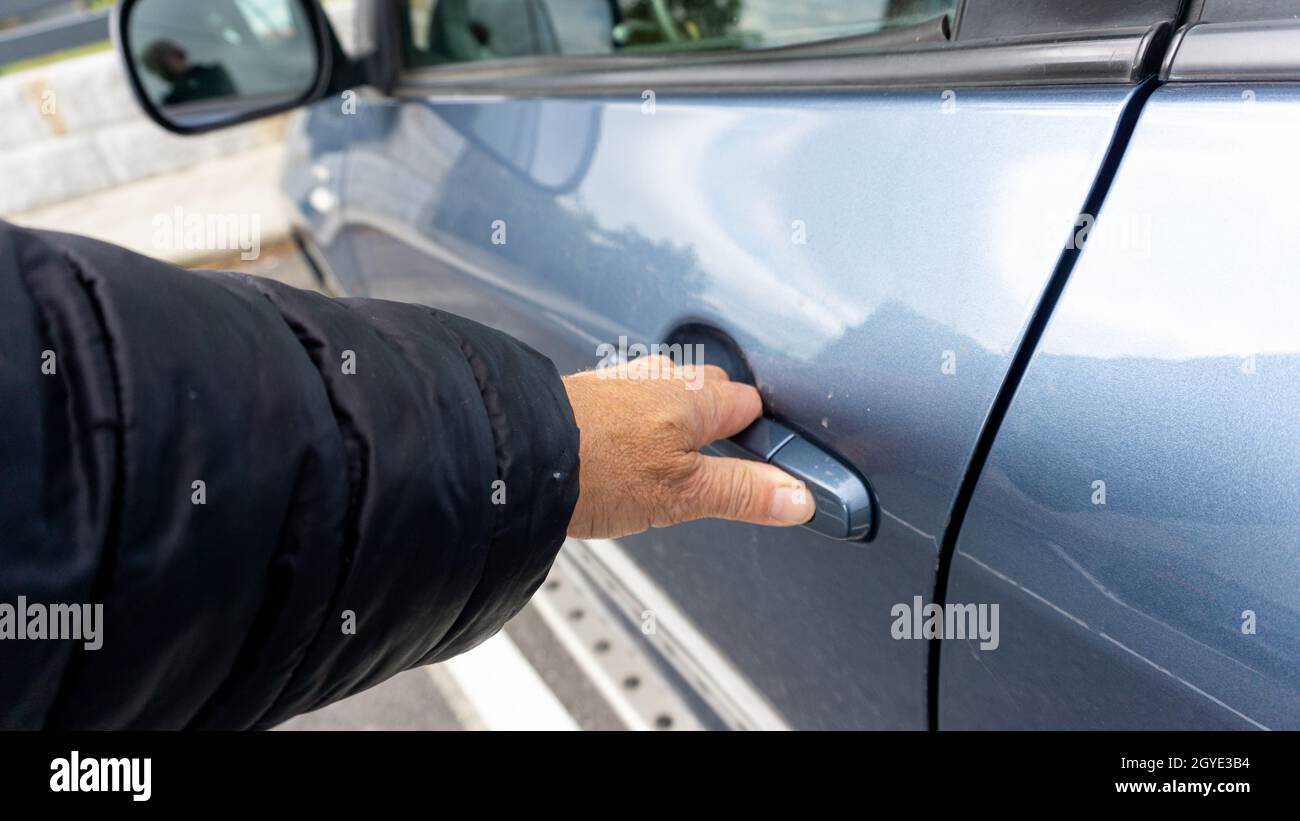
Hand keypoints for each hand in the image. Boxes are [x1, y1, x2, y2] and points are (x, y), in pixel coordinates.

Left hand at [562, 355, 815, 538]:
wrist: (514, 456)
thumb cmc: (593, 469)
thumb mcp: (681, 495)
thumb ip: (742, 493)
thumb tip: (797, 497)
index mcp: (696, 396)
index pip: (750, 405)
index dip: (760, 436)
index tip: (766, 465)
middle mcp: (661, 378)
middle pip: (711, 393)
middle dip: (720, 426)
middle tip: (719, 469)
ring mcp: (622, 382)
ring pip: (669, 396)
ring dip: (676, 424)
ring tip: (670, 465)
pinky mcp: (587, 394)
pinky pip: (632, 402)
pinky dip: (638, 425)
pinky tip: (623, 454)